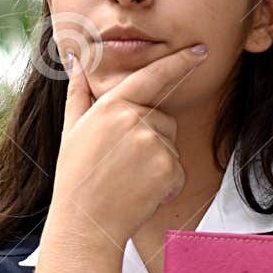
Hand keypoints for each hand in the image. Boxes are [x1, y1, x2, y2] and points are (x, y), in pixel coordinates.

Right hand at [48, 40, 208, 245]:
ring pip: (171, 145)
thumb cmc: (76, 178)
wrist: (85, 223)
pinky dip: (167, 185)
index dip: (179, 62)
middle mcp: (132, 117)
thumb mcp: (72, 131)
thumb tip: (76, 61)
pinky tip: (142, 194)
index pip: (153, 76)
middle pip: (164, 120)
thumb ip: (79, 94)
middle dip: (153, 141)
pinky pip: (178, 170)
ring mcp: (151, 141)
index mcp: (111, 104)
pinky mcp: (166, 166)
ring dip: (159, 164)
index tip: (200, 49)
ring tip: (130, 181)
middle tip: (124, 167)